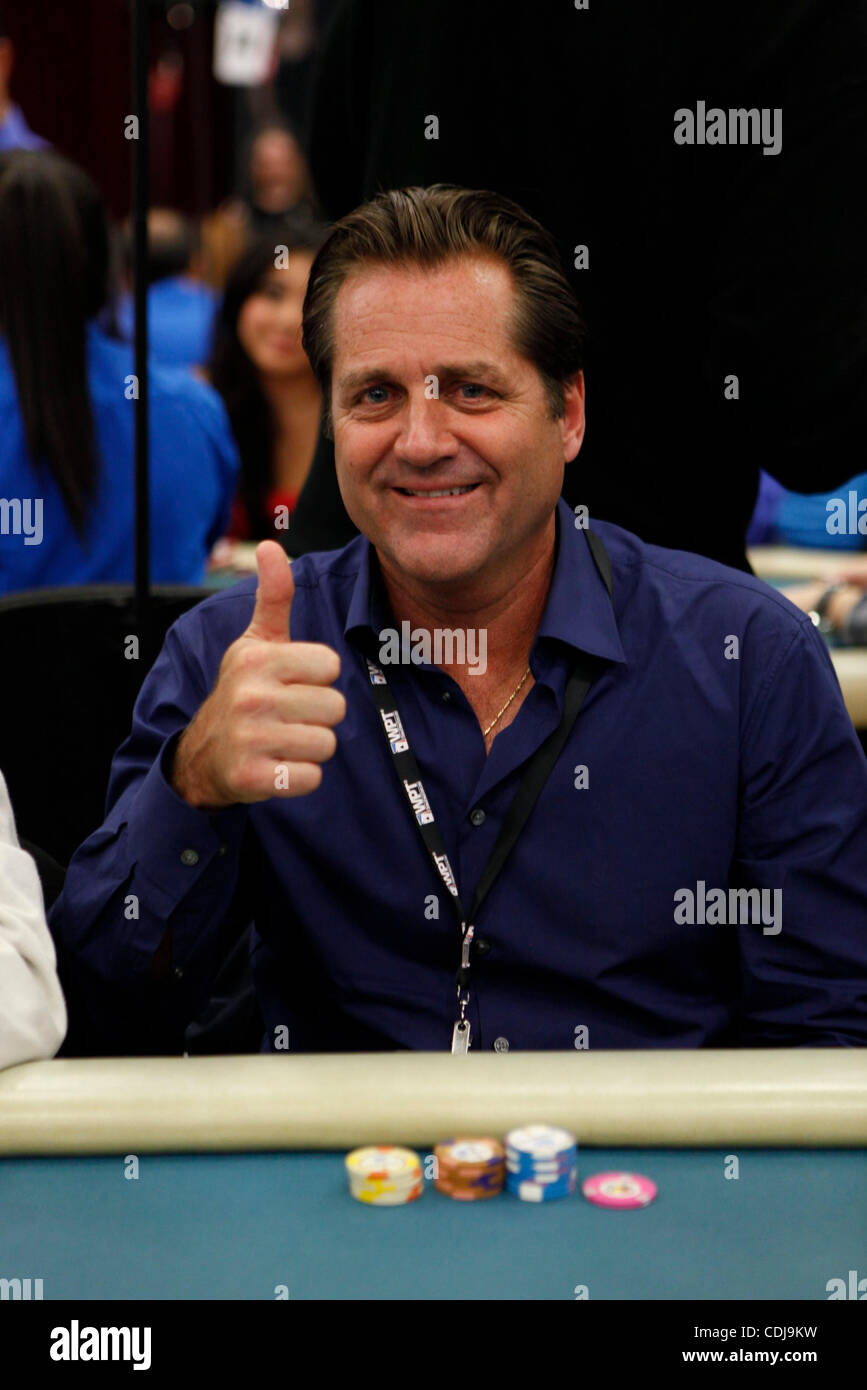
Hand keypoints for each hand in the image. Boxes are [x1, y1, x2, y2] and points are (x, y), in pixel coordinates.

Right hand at [171, 542, 345, 808]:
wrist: (203, 754)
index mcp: (257, 658)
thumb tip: (271, 545)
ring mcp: (249, 739)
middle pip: (334, 707)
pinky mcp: (253, 779)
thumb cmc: (243, 691)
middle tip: (287, 716)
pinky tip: (277, 765)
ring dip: (310, 747)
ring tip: (282, 740)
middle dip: (318, 715)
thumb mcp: (255, 642)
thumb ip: (274, 597)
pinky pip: (311, 779)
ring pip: (326, 744)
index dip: (317, 677)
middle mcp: (251, 696)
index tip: (291, 682)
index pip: (329, 664)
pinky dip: (300, 778)